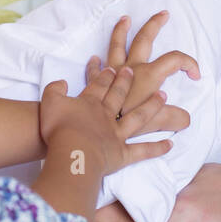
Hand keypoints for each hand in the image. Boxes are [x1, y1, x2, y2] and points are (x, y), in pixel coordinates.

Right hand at [39, 67, 186, 177]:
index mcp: (90, 103)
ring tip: (163, 96)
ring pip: (139, 117)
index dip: (106, 76)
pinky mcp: (123, 154)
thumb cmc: (59, 128)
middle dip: (127, 82)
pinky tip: (170, 144)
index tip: (113, 68)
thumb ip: (54, 90)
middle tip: (133, 72)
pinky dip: (157, 148)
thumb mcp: (50, 103)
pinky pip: (143, 151)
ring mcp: (117, 134)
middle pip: (120, 95)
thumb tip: (61, 83)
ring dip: (152, 107)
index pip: (100, 85)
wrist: (73, 152)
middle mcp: (108, 115)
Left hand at [83, 11, 200, 112]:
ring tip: (125, 19)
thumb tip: (186, 119)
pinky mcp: (97, 83)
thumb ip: (173, 118)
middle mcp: (130, 68)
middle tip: (163, 13)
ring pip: (117, 45)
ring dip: (121, 31)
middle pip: (144, 39)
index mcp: (148, 75)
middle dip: (155, 24)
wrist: (100, 128)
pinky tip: (94, 59)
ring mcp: (112, 72)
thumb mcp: (157, 121)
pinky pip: (95, 69)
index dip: (189, 63)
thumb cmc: (129, 122)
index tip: (195, 76)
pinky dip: (95, 64)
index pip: (174, 60)